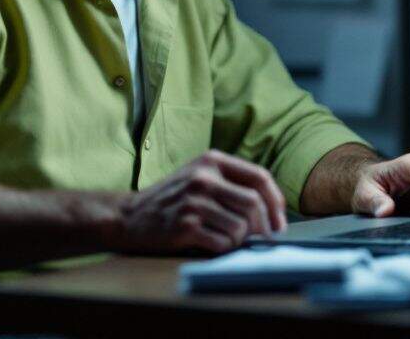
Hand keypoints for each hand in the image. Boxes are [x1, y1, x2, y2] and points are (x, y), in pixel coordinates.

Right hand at [114, 150, 286, 253]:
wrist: (129, 216)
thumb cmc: (171, 199)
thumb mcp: (199, 177)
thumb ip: (231, 184)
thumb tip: (272, 212)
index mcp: (211, 160)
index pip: (259, 177)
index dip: (276, 201)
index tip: (279, 221)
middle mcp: (203, 177)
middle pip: (253, 203)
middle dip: (263, 226)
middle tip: (262, 239)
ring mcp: (194, 201)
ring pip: (240, 226)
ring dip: (240, 240)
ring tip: (226, 239)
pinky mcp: (185, 225)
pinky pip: (222, 243)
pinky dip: (224, 249)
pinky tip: (212, 244)